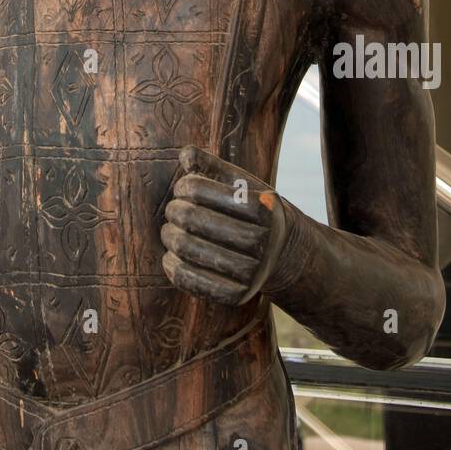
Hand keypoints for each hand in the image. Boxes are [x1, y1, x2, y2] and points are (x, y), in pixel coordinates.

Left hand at [161, 146, 287, 305]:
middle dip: (174, 211)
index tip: (183, 188)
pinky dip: (174, 268)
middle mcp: (261, 241)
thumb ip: (213, 166)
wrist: (281, 252)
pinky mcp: (237, 295)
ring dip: (170, 237)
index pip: (201, 190)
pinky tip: (170, 257)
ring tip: (169, 231)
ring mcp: (250, 272)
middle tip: (172, 210)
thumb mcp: (241, 183)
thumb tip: (185, 153)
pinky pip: (193, 282)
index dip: (184, 186)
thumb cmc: (251, 209)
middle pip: (192, 219)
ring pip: (189, 250)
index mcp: (261, 207)